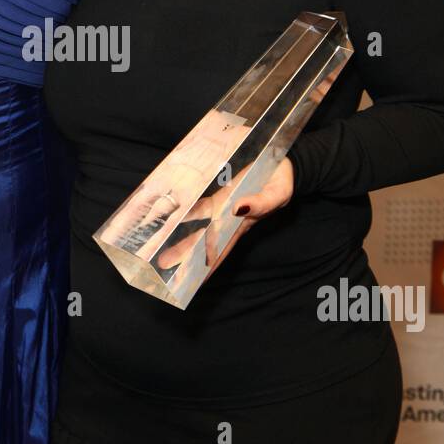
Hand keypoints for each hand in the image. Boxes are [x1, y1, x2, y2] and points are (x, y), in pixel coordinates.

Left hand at [155, 155, 295, 276]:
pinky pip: (199, 204)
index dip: (207, 264)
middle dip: (185, 252)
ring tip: (159, 243)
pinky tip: (170, 216)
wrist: (284, 164)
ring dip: (180, 233)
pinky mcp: (219, 193)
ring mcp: (222, 206)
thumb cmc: (281, 182)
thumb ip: (260, 203)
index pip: (221, 249)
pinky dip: (186, 211)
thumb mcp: (277, 194)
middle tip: (163, 264)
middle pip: (204, 240)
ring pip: (198, 223)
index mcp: (241, 224)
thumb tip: (239, 208)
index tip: (192, 279)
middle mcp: (228, 219)